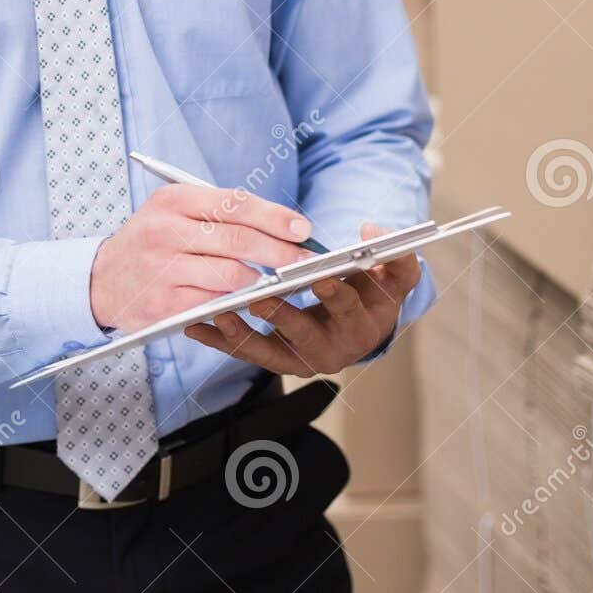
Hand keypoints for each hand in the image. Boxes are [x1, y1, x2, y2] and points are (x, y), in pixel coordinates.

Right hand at [89, 184, 314, 333]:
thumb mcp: (175, 213)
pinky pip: (213, 303)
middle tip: (304, 259)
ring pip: (230, 275)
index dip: (274, 216)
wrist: (101, 279)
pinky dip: (234, 301)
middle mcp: (165, 231)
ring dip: (258, 280)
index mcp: (173, 200)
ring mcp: (161, 268)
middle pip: (237, 240)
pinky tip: (243, 299)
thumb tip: (281, 226)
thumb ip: (220, 214)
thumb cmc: (152, 241)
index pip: (234, 203)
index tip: (302, 228)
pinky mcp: (162, 303)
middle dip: (279, 251)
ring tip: (271, 280)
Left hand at [182, 221, 419, 376]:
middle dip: (281, 316)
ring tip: (216, 314)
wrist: (361, 326)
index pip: (347, 309)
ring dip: (241, 334)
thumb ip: (396, 253)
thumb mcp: (394, 275)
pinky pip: (246, 353)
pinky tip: (196, 325)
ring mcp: (301, 360)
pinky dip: (221, 340)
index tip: (318, 277)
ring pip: (268, 352)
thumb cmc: (373, 293)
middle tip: (258, 296)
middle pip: (303, 335)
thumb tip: (373, 231)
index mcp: (362, 326)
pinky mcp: (276, 361)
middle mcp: (331, 350)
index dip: (334, 293)